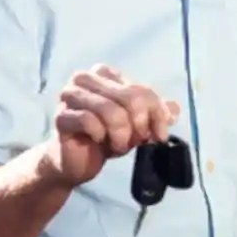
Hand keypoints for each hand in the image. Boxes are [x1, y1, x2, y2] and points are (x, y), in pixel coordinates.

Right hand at [45, 64, 180, 186]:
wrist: (77, 162)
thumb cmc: (106, 138)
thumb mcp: (137, 124)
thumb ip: (155, 113)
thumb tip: (175, 108)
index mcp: (105, 73)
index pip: (142, 90)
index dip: (157, 113)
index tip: (161, 135)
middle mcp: (86, 78)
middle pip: (130, 96)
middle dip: (139, 124)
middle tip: (138, 140)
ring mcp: (70, 96)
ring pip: (110, 109)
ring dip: (121, 133)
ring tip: (119, 145)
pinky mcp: (61, 117)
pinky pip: (89, 121)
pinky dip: (101, 135)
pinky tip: (99, 141)